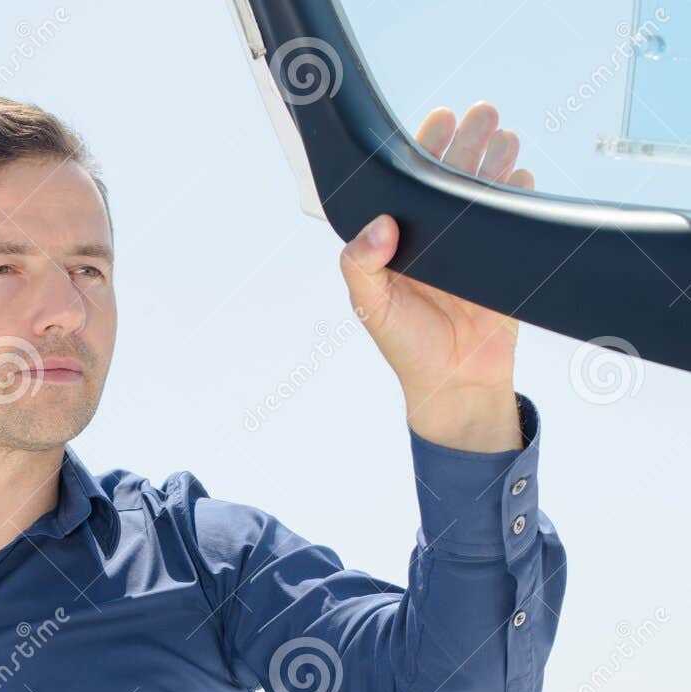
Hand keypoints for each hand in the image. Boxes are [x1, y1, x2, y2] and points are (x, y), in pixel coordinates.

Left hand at [339, 102, 535, 449]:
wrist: (456, 387)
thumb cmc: (408, 349)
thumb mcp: (371, 307)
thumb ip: (361, 265)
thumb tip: (380, 226)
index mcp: (402, 240)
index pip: (413, 182)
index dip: (426, 147)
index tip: (441, 119)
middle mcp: (437, 237)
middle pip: (455, 176)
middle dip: (469, 142)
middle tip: (484, 113)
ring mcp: (471, 247)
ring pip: (486, 191)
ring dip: (496, 160)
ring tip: (505, 137)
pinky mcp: (503, 262)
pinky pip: (513, 220)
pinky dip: (519, 196)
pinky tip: (520, 177)